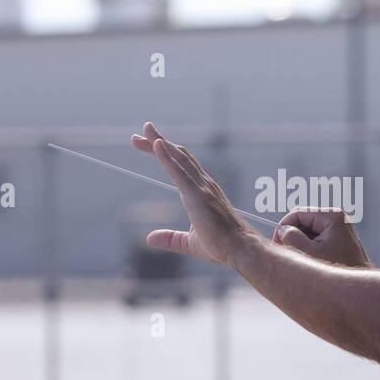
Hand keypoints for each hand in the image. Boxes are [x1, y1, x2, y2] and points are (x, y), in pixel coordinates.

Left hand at [130, 121, 256, 266]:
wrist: (240, 250)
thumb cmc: (221, 246)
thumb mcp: (189, 242)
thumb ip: (170, 238)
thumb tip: (149, 238)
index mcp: (202, 191)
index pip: (181, 166)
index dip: (165, 153)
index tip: (148, 144)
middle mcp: (203, 184)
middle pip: (178, 156)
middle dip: (158, 141)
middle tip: (139, 133)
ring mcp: (201, 187)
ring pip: (179, 158)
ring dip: (160, 142)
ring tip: (145, 129)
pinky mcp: (198, 195)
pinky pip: (179, 172)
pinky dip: (167, 157)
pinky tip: (156, 145)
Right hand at [274, 208, 370, 267]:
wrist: (360, 288)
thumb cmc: (338, 270)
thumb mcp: (309, 253)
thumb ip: (291, 237)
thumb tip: (282, 230)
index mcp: (332, 216)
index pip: (299, 213)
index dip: (284, 226)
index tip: (278, 242)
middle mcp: (337, 218)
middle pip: (303, 220)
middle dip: (292, 235)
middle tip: (287, 252)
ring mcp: (339, 228)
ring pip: (308, 230)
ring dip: (300, 242)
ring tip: (301, 259)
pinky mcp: (338, 238)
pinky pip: (316, 237)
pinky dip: (309, 247)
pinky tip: (310, 260)